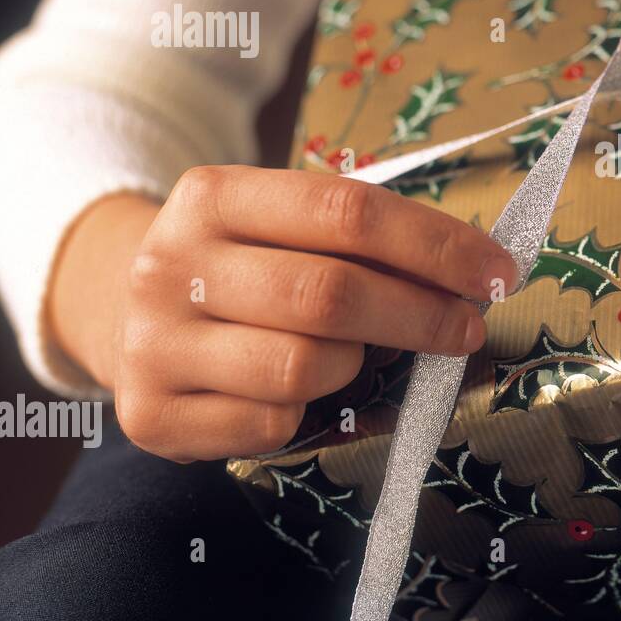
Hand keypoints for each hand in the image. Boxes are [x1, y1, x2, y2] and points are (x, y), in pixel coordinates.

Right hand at [51, 167, 517, 461]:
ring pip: (302, 367)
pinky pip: (270, 424)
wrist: (122, 314)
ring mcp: (153, 343)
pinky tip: (302, 394)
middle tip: (467, 328)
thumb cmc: (243, 266)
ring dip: (356, 366)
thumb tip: (477, 272)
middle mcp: (171, 264)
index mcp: (214, 196)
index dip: (435, 245)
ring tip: (356, 354)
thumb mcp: (286, 226)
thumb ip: (366, 240)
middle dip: (420, 314)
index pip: (347, 212)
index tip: (498, 271)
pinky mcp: (152, 416)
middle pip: (329, 294)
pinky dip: (308, 414)